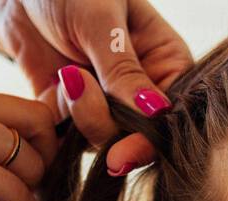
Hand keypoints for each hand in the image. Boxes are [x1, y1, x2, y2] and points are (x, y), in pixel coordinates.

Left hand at [0, 0, 192, 173]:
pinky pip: (72, 140)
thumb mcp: (100, 20)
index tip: (120, 154)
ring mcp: (109, 106)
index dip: (149, 141)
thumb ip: (124, 69)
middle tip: (77, 85)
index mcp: (166, 63)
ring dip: (81, 116)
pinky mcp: (75, 116)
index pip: (172, 116)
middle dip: (105, 124)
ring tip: (66, 74)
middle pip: (138, 138)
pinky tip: (54, 85)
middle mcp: (143, 91)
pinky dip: (59, 121)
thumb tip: (156, 113)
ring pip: (105, 142)